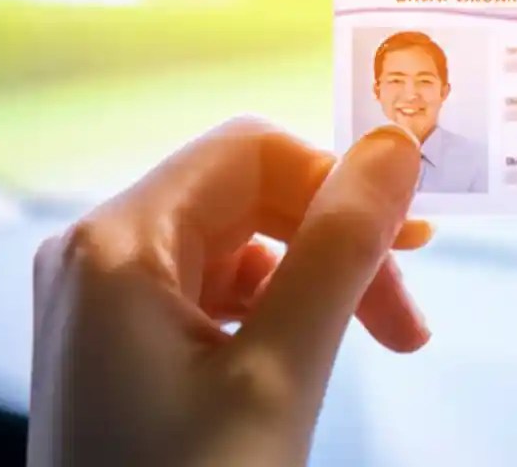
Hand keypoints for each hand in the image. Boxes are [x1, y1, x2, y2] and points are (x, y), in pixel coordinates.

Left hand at [30, 118, 428, 466]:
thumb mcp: (280, 369)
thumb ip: (339, 248)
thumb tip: (394, 147)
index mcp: (118, 245)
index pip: (250, 151)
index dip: (338, 177)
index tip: (415, 235)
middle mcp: (102, 258)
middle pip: (249, 197)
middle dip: (338, 243)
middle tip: (405, 316)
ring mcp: (109, 304)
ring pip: (242, 247)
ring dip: (321, 282)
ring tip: (381, 341)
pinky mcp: (125, 346)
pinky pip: (219, 293)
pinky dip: (283, 312)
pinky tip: (315, 353)